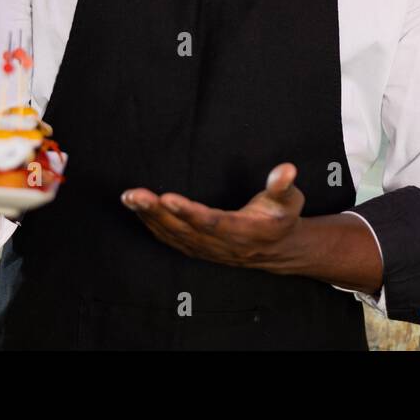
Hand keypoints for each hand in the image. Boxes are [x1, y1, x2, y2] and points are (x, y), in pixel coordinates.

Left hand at [121, 163, 304, 271]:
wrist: (279, 249)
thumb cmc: (282, 218)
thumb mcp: (291, 201)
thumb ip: (283, 185)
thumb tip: (286, 169)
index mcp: (244, 232)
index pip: (212, 223)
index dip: (189, 212)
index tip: (167, 198)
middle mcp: (222, 245)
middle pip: (184, 229)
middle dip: (157, 212)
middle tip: (135, 195)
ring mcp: (208, 250)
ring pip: (173, 235)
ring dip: (149, 217)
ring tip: (129, 198)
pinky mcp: (198, 249)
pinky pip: (171, 239)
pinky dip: (152, 225)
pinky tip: (138, 210)